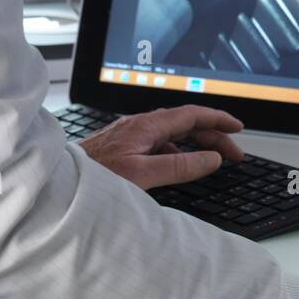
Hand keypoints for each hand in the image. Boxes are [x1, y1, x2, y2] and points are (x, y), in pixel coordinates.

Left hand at [79, 106, 244, 190]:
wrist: (60, 183)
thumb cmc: (94, 177)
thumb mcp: (143, 174)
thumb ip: (180, 167)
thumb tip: (211, 159)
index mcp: (147, 125)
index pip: (192, 115)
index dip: (218, 120)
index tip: (238, 128)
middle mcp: (141, 126)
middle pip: (186, 124)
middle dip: (213, 136)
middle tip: (235, 153)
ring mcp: (132, 136)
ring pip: (173, 135)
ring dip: (197, 145)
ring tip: (214, 160)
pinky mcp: (124, 148)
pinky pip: (160, 145)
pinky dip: (179, 153)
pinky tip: (181, 167)